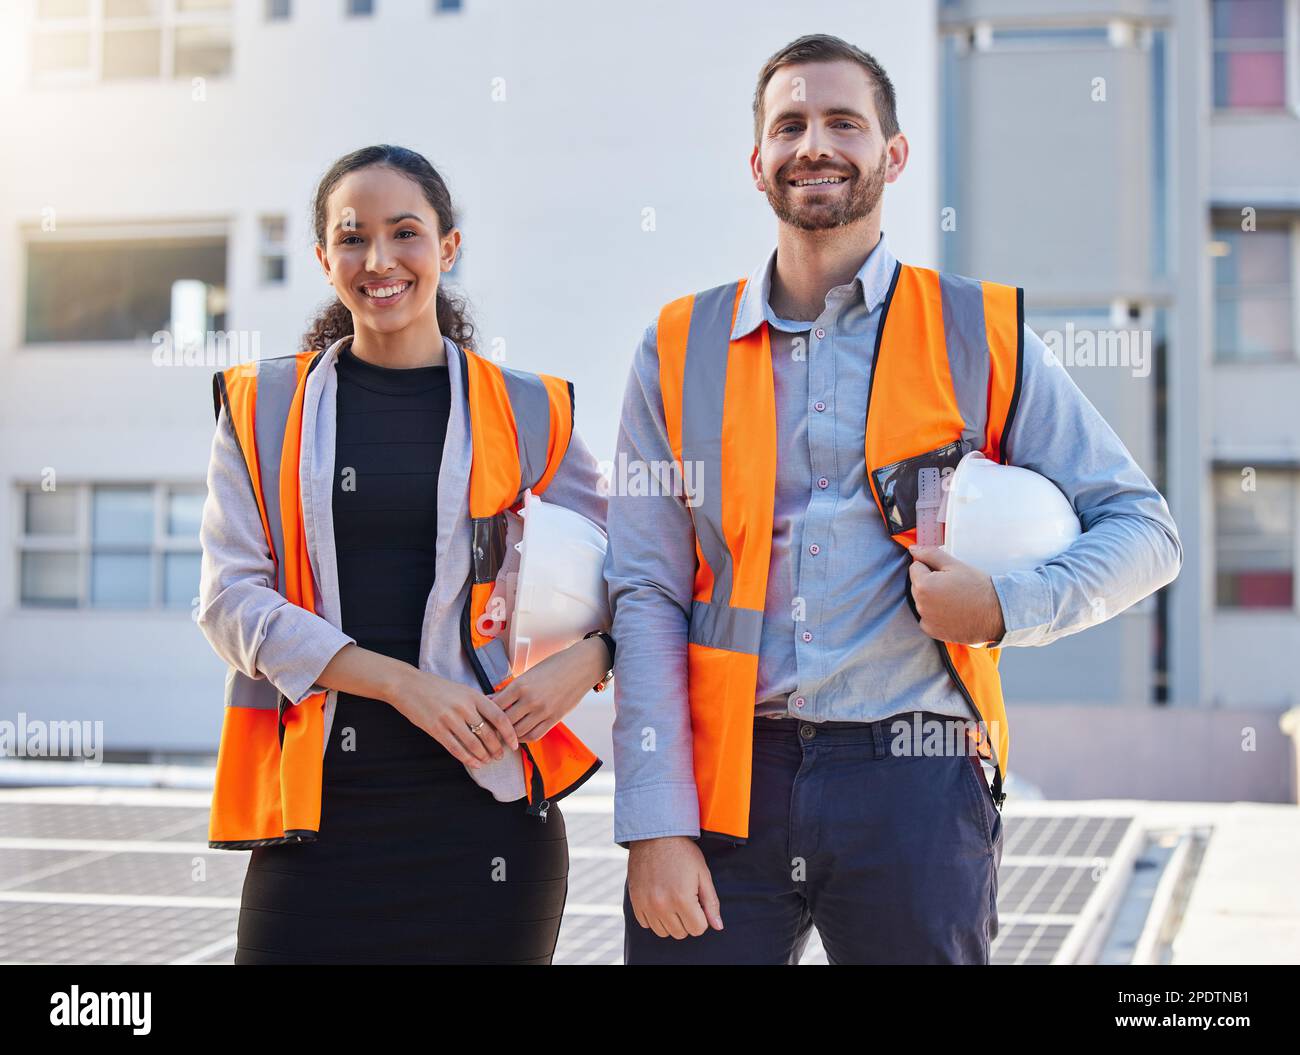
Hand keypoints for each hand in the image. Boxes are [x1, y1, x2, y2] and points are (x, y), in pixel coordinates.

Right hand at [389, 666, 518, 767]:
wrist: (407, 685)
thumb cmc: (436, 687)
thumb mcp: (461, 689)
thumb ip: (477, 702)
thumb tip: (497, 717)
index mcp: (473, 695)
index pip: (499, 716)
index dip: (509, 732)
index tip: (515, 743)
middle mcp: (464, 707)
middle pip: (488, 733)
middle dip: (497, 748)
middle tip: (501, 756)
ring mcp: (449, 718)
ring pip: (473, 743)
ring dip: (483, 755)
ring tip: (488, 761)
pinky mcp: (436, 729)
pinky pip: (456, 748)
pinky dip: (468, 758)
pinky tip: (475, 763)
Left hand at [489, 635, 608, 742]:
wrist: (581, 666)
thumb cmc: (554, 665)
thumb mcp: (529, 673)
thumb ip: (511, 689)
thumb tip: (492, 699)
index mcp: (520, 685)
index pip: (495, 706)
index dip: (486, 714)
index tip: (483, 717)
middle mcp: (530, 700)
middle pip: (504, 722)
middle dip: (495, 727)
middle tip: (489, 730)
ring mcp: (543, 711)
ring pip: (518, 732)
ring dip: (509, 734)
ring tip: (503, 734)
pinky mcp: (555, 719)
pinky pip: (534, 735)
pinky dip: (524, 738)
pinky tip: (520, 735)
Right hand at [627, 836, 722, 938]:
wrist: (654, 834)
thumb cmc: (682, 852)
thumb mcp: (702, 874)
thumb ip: (711, 903)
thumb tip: (718, 926)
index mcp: (682, 899)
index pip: (698, 929)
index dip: (701, 916)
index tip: (697, 901)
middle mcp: (662, 905)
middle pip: (681, 933)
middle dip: (687, 919)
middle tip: (685, 898)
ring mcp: (646, 905)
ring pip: (663, 932)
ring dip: (671, 921)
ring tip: (672, 899)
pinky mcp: (635, 902)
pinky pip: (646, 924)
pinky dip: (654, 917)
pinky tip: (659, 900)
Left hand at [907, 544, 1005, 645]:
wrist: (997, 614)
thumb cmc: (978, 588)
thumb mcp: (955, 565)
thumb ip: (930, 554)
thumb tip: (913, 549)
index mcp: (924, 585)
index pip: (915, 567)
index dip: (931, 566)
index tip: (947, 573)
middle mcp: (921, 605)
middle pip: (917, 585)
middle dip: (929, 582)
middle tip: (952, 585)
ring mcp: (926, 620)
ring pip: (922, 601)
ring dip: (932, 598)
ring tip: (954, 598)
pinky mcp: (932, 631)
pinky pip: (927, 618)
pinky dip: (935, 614)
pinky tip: (952, 611)